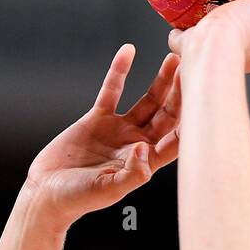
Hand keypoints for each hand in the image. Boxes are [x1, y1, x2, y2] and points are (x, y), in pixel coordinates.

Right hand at [24, 44, 180, 225]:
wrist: (47, 193)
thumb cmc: (78, 199)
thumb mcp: (107, 190)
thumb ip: (130, 174)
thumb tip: (144, 148)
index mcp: (146, 163)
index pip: (176, 140)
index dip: (190, 121)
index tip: (202, 99)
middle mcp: (138, 144)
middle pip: (167, 115)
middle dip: (180, 94)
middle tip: (192, 69)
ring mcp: (120, 130)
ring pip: (147, 101)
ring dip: (161, 81)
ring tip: (173, 58)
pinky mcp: (98, 119)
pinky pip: (112, 90)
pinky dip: (119, 71)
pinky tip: (128, 50)